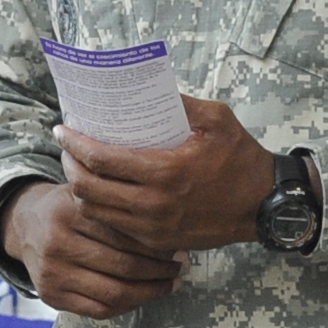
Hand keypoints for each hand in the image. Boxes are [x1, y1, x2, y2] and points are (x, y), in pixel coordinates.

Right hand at [0, 181, 181, 319]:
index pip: (124, 234)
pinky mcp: (51, 296)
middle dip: (159, 270)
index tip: (179, 245)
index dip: (156, 243)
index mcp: (70, 211)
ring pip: (114, 292)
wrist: (25, 225)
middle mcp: (58, 243)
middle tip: (182, 266)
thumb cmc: (70, 207)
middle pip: (122, 265)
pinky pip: (99, 310)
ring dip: (149, 292)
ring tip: (170, 284)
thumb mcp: (87, 191)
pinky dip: (128, 306)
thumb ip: (117, 199)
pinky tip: (144, 296)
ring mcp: (52, 273)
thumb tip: (171, 218)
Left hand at [52, 100, 280, 260]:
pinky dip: (100, 209)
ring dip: (80, 190)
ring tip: (79, 169)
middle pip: (88, 189)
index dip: (74, 144)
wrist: (265, 206)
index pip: (101, 160)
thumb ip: (182, 102)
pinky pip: (114, 228)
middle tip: (67, 149)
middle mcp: (153, 204)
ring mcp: (153, 228)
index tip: (62, 130)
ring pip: (95, 212)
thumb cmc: (242, 159)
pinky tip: (101, 193)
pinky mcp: (157, 241)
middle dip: (69, 166)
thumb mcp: (218, 119)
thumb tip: (150, 86)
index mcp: (164, 171)